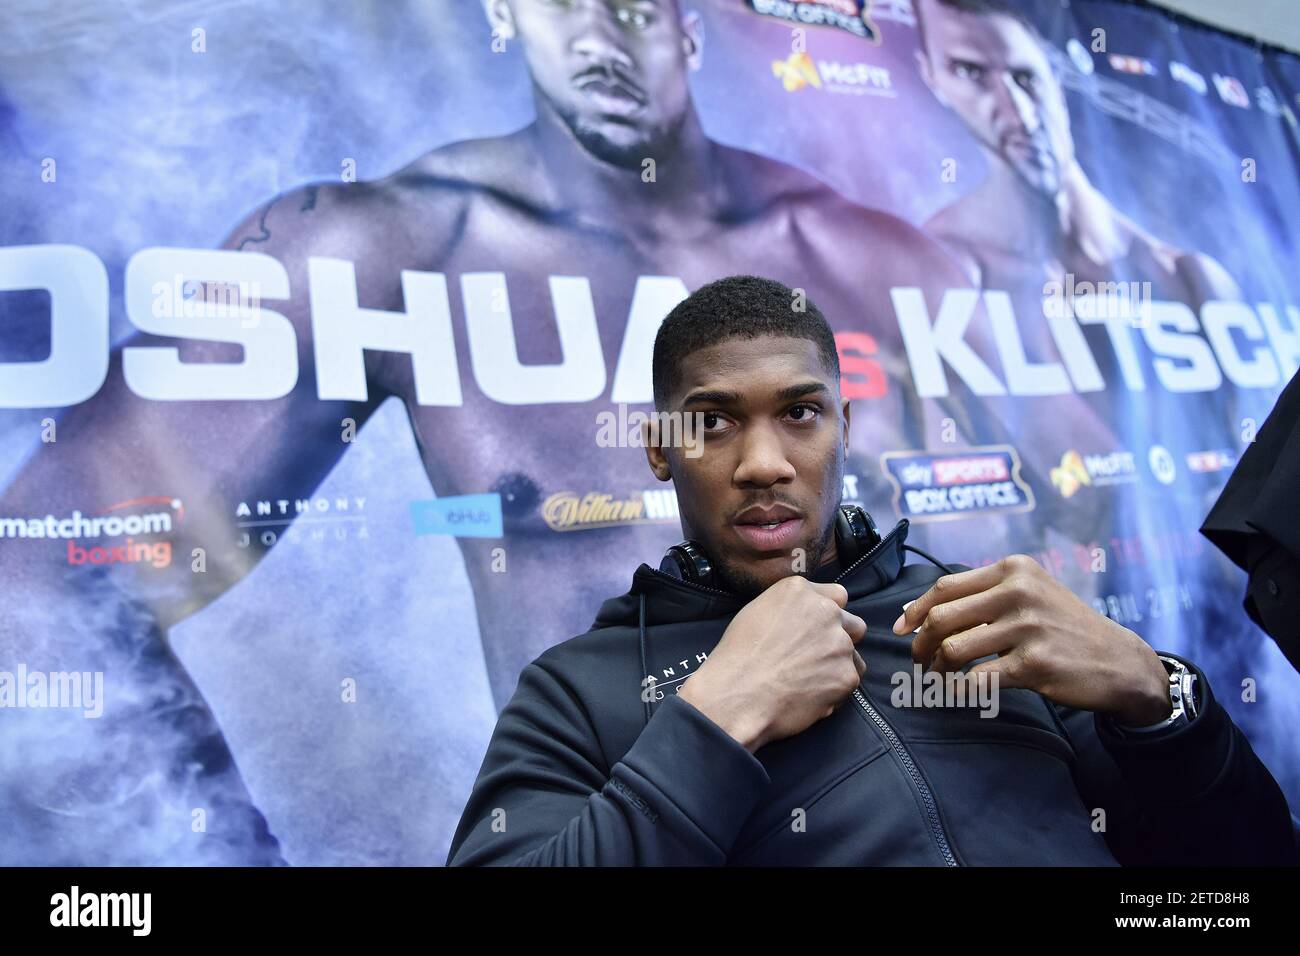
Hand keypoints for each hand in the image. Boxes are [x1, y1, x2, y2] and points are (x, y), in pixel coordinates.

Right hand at [679, 575, 866, 751]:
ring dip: (838, 666)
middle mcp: (825, 611)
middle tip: (815, 658)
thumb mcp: (756, 613)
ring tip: (810, 681)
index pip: (837, 595)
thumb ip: (790, 609)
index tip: (817, 629)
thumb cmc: (737, 656)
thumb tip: (803, 618)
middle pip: (853, 624)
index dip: (828, 614)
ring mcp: (840, 643)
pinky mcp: (847, 675)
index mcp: (800, 591)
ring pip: (853, 655)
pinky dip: (834, 690)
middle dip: (840, 639)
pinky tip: (809, 697)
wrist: (737, 695)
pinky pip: (849, 681)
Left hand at [892, 555, 1170, 725]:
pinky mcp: (1034, 664)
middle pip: (943, 617)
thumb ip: (980, 596)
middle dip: (921, 643)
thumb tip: (914, 611)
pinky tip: (956, 692)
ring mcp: (1028, 627)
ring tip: (940, 675)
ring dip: (937, 667)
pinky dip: (957, 689)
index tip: (901, 629)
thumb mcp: (1030, 594)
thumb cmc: (1065, 628)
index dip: (916, 610)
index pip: (945, 587)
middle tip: (919, 660)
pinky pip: (976, 680)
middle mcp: (1019, 592)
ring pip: (954, 649)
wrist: (1120, 662)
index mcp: (1014, 569)